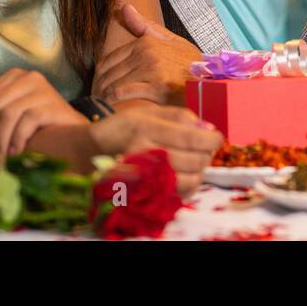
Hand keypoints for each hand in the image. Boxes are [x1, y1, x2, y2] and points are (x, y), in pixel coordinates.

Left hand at [0, 69, 86, 165]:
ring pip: (7, 114)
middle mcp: (26, 77)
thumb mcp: (10, 119)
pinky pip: (27, 121)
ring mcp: (41, 88)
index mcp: (12, 78)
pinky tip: (16, 152)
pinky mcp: (52, 102)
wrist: (72, 134)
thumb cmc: (38, 128)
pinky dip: (17, 139)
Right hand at [87, 105, 222, 193]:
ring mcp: (142, 176)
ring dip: (198, 171)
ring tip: (193, 161)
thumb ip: (180, 116)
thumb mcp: (148, 111)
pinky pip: (177, 194)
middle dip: (206, 155)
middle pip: (194, 160)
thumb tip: (207, 128)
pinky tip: (181, 174)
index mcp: (147, 128)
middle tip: (203, 149)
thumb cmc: (122, 129)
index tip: (217, 138)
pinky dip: (187, 186)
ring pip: (188, 180)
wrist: (88, 153)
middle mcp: (144, 153)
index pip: (191, 137)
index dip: (211, 139)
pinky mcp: (143, 193)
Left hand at [91, 4, 201, 106]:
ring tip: (103, 106)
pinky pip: (124, 93)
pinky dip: (114, 101)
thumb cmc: (191, 64)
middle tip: (97, 100)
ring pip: (113, 83)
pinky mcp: (158, 88)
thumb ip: (145, 27)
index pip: (109, 59)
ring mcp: (152, 69)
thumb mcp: (171, 41)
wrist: (213, 81)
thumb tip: (125, 7)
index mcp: (146, 42)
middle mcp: (147, 53)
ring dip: (104, 96)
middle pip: (108, 73)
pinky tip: (114, 108)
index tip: (98, 86)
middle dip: (99, 88)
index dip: (100, 75)